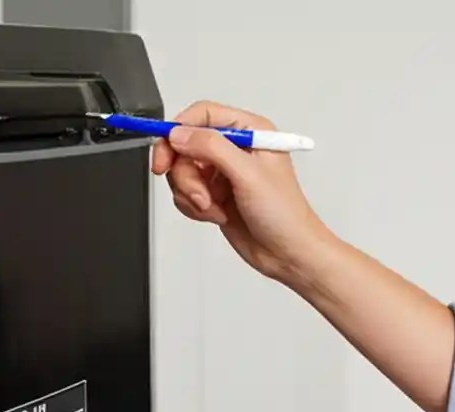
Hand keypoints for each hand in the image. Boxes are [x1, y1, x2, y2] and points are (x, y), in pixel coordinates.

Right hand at [151, 100, 330, 283]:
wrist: (288, 253)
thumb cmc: (284, 214)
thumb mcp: (248, 174)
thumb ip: (212, 148)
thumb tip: (180, 134)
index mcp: (250, 132)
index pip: (203, 115)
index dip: (180, 130)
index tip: (166, 152)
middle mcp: (235, 148)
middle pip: (186, 144)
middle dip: (185, 172)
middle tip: (195, 192)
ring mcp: (223, 172)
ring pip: (182, 171)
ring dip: (191, 193)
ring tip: (212, 207)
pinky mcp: (215, 194)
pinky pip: (185, 192)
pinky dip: (194, 206)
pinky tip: (215, 215)